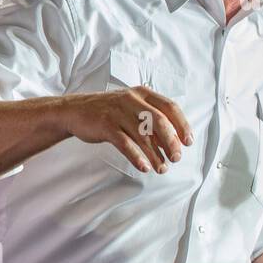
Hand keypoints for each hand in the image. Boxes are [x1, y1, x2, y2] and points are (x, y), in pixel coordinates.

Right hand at [59, 88, 192, 173]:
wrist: (75, 111)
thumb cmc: (107, 111)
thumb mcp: (130, 106)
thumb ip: (150, 118)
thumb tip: (171, 140)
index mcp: (142, 93)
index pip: (170, 107)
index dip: (182, 125)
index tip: (188, 142)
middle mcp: (132, 100)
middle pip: (159, 121)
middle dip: (171, 142)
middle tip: (176, 157)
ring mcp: (118, 112)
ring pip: (143, 135)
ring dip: (155, 154)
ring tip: (161, 168)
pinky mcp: (105, 125)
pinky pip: (125, 143)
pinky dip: (136, 156)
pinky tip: (143, 167)